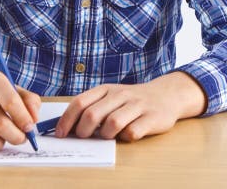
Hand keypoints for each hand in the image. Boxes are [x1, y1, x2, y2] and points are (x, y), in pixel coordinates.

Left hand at [54, 71, 206, 141]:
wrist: (166, 95)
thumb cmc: (132, 100)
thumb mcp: (111, 97)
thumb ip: (93, 107)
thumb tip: (68, 127)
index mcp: (106, 89)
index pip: (80, 102)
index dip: (67, 119)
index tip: (60, 133)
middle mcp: (121, 94)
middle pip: (93, 114)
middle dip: (83, 131)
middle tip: (83, 138)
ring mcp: (137, 105)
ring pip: (112, 123)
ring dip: (105, 135)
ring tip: (108, 136)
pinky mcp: (152, 117)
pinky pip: (133, 132)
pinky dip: (126, 138)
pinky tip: (127, 135)